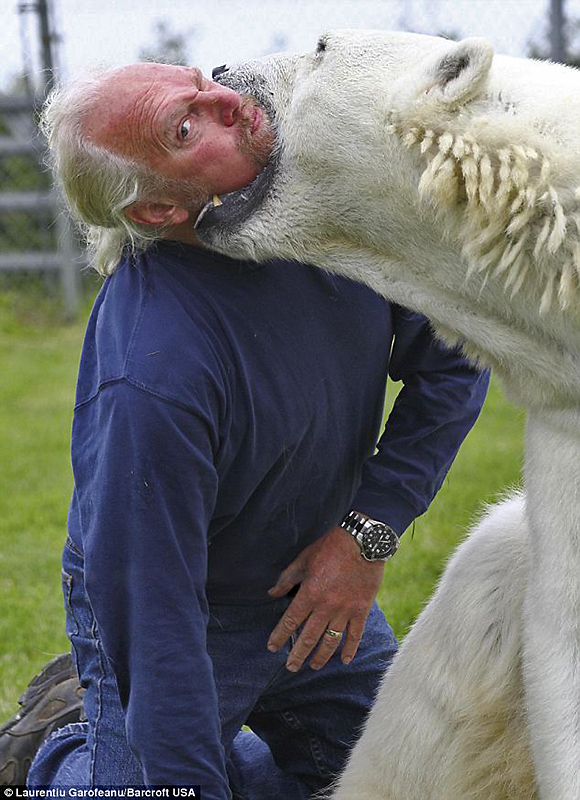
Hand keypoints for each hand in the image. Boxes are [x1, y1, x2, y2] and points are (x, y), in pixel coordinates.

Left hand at [266, 526, 385, 670]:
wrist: (362, 542)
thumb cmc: (330, 547)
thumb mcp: (304, 559)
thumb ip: (287, 578)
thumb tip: (272, 593)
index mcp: (310, 593)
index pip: (290, 621)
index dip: (280, 636)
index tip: (272, 647)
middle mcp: (326, 606)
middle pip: (309, 637)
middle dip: (298, 654)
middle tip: (290, 667)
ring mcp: (345, 610)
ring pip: (331, 641)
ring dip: (321, 656)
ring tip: (314, 666)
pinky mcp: (361, 610)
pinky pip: (355, 635)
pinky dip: (350, 649)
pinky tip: (344, 660)